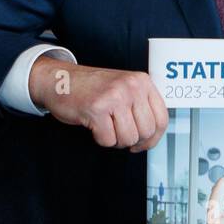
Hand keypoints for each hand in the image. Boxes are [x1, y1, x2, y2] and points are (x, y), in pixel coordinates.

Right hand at [29, 57, 166, 151]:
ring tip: (107, 128)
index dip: (154, 138)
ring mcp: (114, 97)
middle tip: (119, 134)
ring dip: (116, 140)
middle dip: (133, 140)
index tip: (144, 143)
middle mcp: (131, 87)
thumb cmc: (92, 88)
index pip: (162, 119)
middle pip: (146, 131)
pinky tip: (95, 127)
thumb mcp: (124, 87)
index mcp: (142, 82)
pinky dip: (101, 139)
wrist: (61, 80)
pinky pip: (108, 140)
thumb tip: (153, 136)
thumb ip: (141, 105)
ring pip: (129, 138)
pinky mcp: (97, 109)